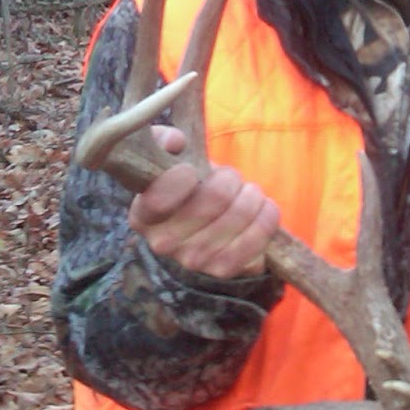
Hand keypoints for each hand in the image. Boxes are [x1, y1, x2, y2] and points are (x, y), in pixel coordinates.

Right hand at [128, 126, 281, 277]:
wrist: (203, 222)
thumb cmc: (186, 185)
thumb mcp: (167, 157)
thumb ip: (162, 139)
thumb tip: (175, 141)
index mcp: (142, 216)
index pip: (160, 200)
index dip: (182, 178)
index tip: (191, 169)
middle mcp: (163, 244)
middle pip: (214, 198)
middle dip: (229, 178)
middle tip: (230, 177)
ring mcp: (194, 260)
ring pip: (240, 215)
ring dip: (252, 195)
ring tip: (249, 191)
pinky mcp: (223, 270)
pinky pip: (256, 240)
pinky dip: (267, 218)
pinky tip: (264, 207)